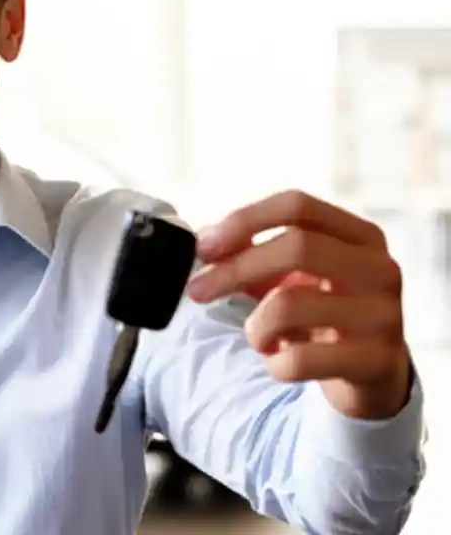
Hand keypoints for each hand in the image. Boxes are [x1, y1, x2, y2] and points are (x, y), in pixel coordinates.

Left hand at [184, 189, 411, 419]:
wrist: (373, 374)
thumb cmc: (323, 315)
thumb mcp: (293, 277)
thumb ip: (253, 254)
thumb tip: (205, 242)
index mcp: (360, 237)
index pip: (297, 205)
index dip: (244, 220)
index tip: (204, 246)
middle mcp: (379, 269)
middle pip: (297, 247)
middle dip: (234, 270)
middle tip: (197, 291)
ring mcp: (383, 316)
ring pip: (290, 305)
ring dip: (255, 327)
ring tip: (260, 337)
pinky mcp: (376, 362)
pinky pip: (299, 360)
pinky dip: (274, 364)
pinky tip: (280, 362)